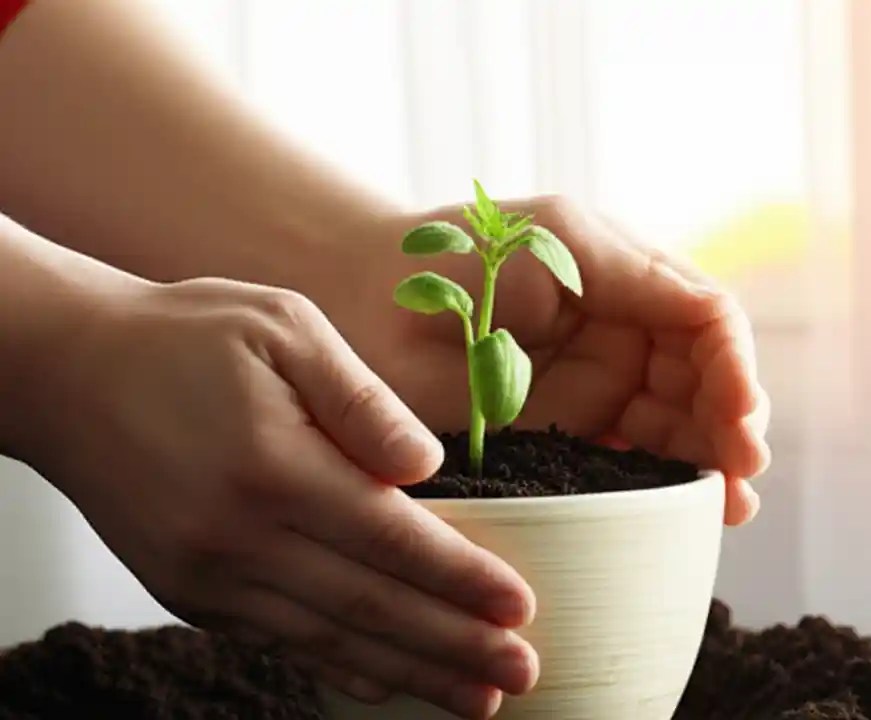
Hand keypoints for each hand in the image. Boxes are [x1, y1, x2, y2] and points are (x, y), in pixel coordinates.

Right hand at [24, 277, 538, 718]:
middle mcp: (239, 536)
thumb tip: (428, 467)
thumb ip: (361, 401)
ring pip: (330, 638)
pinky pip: (281, 641)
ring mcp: (207, 575)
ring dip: (411, 672)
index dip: (462, 580)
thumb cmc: (185, 337)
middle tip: (521, 672)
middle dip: (454, 645)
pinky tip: (389, 683)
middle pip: (371, 605)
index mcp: (274, 465)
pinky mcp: (188, 591)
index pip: (392, 538)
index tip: (520, 608)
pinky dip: (342, 666)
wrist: (66, 373)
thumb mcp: (284, 327)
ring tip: (476, 698)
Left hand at [330, 195, 770, 525]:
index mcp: (631, 278)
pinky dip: (670, 481)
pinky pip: (633, 456)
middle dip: (732, 425)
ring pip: (681, 424)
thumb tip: (719, 323)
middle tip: (742, 471)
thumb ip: (640, 274)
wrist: (365, 299)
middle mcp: (625, 332)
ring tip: (732, 505)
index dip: (734, 367)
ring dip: (714, 461)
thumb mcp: (561, 239)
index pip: (709, 323)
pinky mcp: (570, 429)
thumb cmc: (457, 252)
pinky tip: (699, 508)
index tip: (737, 413)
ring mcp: (600, 383)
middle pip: (705, 381)